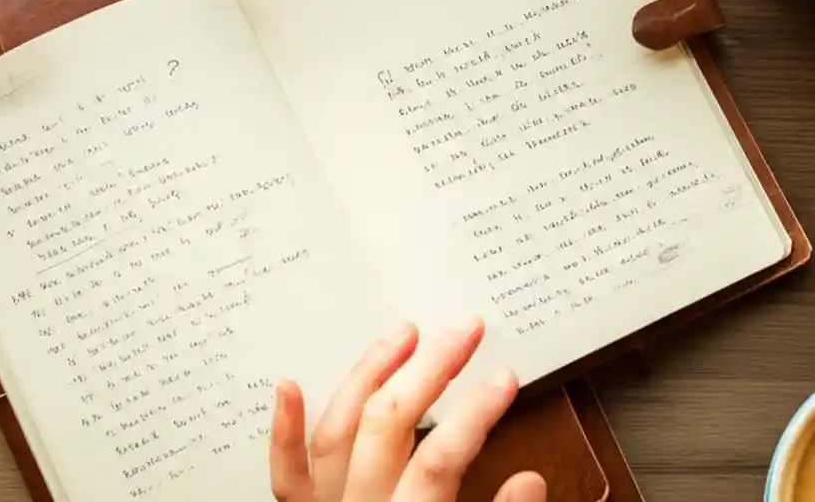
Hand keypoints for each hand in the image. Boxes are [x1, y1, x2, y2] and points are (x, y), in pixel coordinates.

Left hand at [269, 317, 546, 501]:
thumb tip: (531, 483)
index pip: (442, 460)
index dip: (476, 413)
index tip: (505, 376)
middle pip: (391, 425)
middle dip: (432, 369)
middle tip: (466, 331)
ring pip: (339, 431)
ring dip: (370, 374)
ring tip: (403, 334)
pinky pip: (285, 475)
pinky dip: (284, 430)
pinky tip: (289, 385)